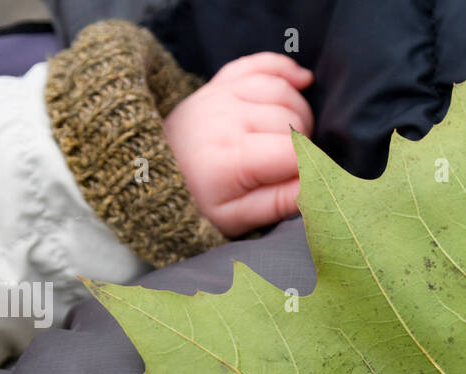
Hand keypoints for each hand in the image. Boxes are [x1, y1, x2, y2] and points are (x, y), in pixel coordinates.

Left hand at [163, 52, 314, 237]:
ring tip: (293, 137)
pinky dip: (285, 70)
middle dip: (303, 140)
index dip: (309, 165)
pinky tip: (302, 81)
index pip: (293, 152)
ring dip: (299, 112)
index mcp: (231, 157)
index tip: (307, 179)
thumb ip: (275, 205)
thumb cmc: (198, 200)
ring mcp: (223, 94)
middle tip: (294, 163)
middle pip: (291, 117)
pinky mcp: (222, 82)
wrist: (153, 171)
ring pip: (281, 90)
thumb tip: (313, 188)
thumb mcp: (233, 218)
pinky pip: (261, 63)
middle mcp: (227, 118)